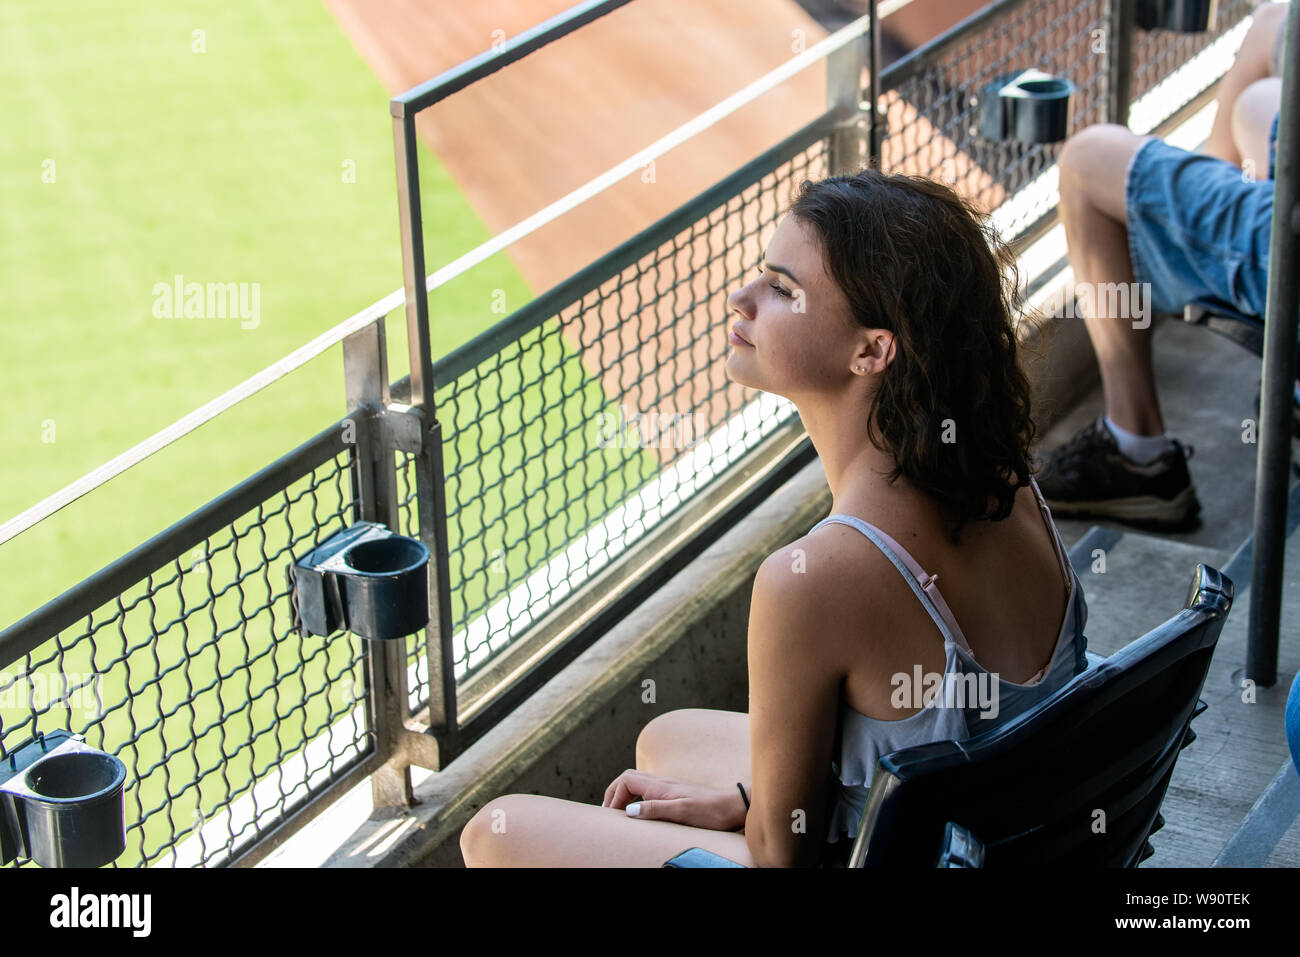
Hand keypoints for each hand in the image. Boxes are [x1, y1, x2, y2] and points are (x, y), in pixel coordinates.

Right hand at [601, 769, 746, 830]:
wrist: (732, 806)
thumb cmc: (710, 811)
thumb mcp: (681, 812)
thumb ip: (655, 809)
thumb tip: (628, 810)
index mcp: (660, 785)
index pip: (625, 780)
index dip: (614, 796)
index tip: (614, 815)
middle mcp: (661, 783)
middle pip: (628, 778)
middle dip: (614, 792)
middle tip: (609, 813)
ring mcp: (668, 787)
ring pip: (637, 783)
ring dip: (624, 794)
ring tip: (620, 813)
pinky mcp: (674, 793)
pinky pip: (647, 790)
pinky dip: (635, 797)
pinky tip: (640, 811)